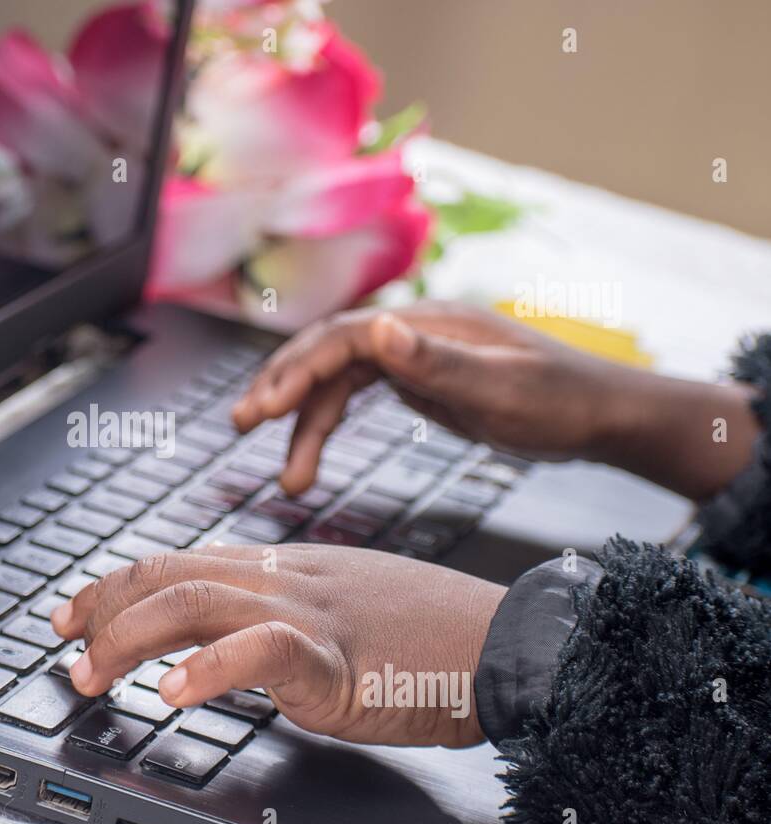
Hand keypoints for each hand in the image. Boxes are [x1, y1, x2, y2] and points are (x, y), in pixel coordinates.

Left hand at [50, 544, 504, 747]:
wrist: (505, 638)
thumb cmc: (430, 632)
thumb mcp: (339, 608)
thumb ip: (279, 613)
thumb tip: (224, 636)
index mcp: (282, 568)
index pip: (179, 562)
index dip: (118, 584)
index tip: (75, 611)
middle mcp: (282, 578)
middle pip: (170, 573)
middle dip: (102, 607)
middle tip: (62, 640)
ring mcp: (307, 609)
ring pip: (194, 601)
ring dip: (128, 638)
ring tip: (90, 673)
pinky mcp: (335, 654)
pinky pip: (259, 649)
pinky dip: (207, 668)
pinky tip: (172, 694)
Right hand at [232, 301, 758, 500]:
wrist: (601, 418)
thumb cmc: (561, 403)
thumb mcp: (501, 389)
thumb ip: (437, 362)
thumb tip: (377, 329)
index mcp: (427, 323)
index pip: (344, 338)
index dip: (298, 369)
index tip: (262, 409)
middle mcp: (411, 332)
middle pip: (327, 354)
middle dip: (283, 389)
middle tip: (240, 425)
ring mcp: (412, 355)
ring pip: (337, 385)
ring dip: (304, 427)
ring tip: (288, 482)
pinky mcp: (416, 382)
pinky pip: (355, 400)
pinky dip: (328, 428)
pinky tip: (313, 458)